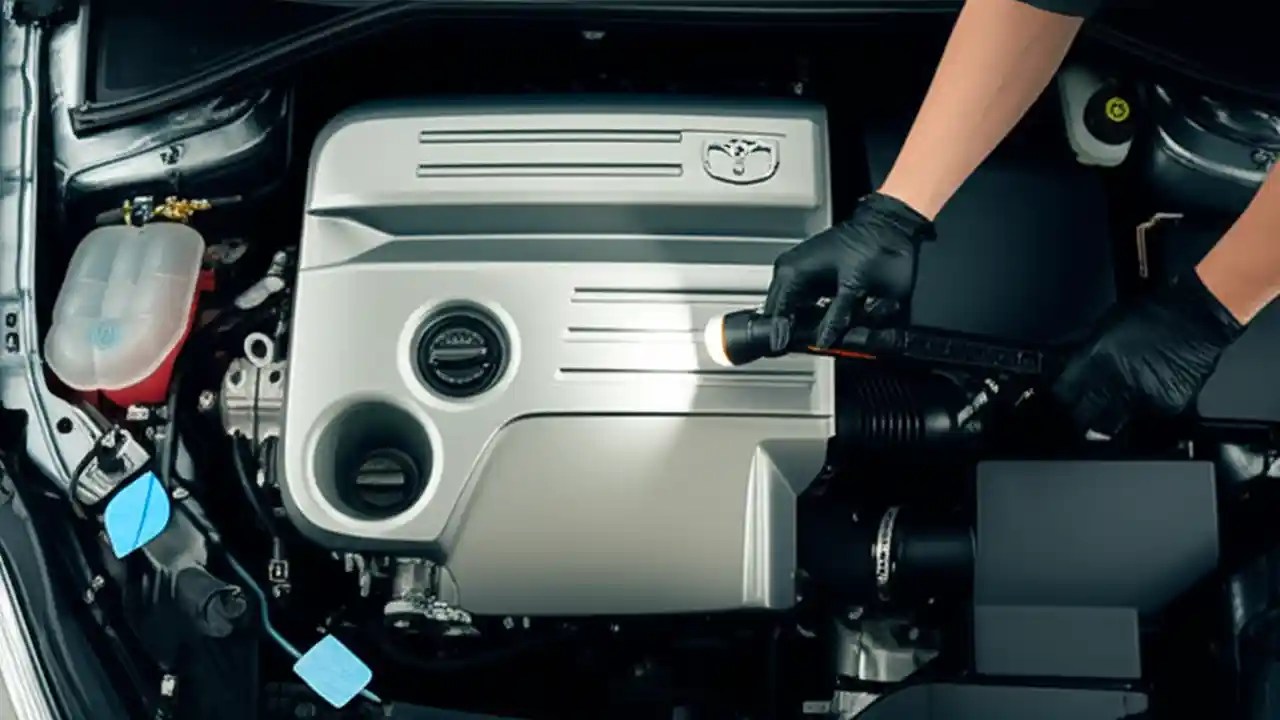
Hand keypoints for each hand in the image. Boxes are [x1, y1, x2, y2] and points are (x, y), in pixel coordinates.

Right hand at [763, 192, 935, 348]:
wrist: (883, 224)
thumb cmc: (868, 246)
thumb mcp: (854, 287)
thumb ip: (837, 317)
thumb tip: (825, 340)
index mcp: (793, 272)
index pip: (777, 311)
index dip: (780, 333)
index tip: (782, 348)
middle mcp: (790, 268)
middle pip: (779, 307)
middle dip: (787, 326)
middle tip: (793, 347)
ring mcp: (799, 266)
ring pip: (789, 302)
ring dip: (796, 319)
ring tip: (805, 337)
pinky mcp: (811, 268)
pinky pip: (801, 295)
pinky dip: (806, 309)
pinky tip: (816, 320)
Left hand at [1050, 273, 1244, 435]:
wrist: (1198, 316)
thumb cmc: (1152, 315)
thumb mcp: (1103, 326)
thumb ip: (1081, 352)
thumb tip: (1062, 366)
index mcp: (1098, 359)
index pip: (1064, 394)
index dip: (1060, 399)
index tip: (1060, 401)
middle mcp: (1119, 382)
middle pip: (1085, 417)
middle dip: (1079, 417)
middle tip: (1081, 412)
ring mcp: (1144, 397)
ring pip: (1115, 423)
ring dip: (1111, 415)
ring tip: (1119, 396)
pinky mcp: (1168, 405)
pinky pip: (1146, 417)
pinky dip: (1142, 409)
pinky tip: (1146, 391)